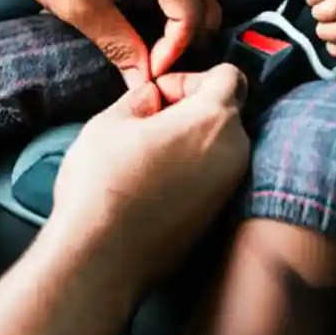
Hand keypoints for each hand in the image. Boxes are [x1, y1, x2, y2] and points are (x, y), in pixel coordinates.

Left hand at [0, 0, 221, 86]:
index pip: (190, 11)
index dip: (176, 48)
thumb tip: (142, 78)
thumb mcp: (81, 10)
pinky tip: (152, 2)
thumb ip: (120, 47)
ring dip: (188, 5)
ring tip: (160, 33)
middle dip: (191, 29)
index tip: (153, 68)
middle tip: (164, 55)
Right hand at [53, 64, 249, 291]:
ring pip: (219, 148)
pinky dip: (191, 172)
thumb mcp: (110, 123)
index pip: (229, 76)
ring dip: (190, 143)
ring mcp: (230, 188)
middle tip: (148, 124)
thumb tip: (153, 98)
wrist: (101, 258)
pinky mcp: (218, 217)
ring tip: (147, 156)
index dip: (191, 78)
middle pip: (224, 113)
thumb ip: (140, 101)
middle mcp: (234, 153)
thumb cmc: (102, 184)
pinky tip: (153, 184)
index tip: (158, 96)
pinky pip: (213, 179)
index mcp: (213, 120)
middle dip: (190, 110)